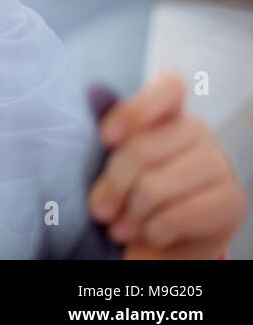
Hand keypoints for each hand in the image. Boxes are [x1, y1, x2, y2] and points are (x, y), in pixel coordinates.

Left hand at [88, 70, 246, 258]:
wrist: (166, 236)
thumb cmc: (133, 190)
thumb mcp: (115, 163)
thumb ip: (110, 137)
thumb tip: (93, 94)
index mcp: (167, 112)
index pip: (168, 87)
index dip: (135, 110)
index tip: (105, 138)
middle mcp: (196, 131)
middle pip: (143, 148)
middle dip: (113, 185)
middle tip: (100, 210)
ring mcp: (218, 164)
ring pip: (157, 187)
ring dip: (131, 214)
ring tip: (120, 227)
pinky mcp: (231, 201)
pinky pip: (178, 216)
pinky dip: (153, 231)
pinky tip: (148, 234)